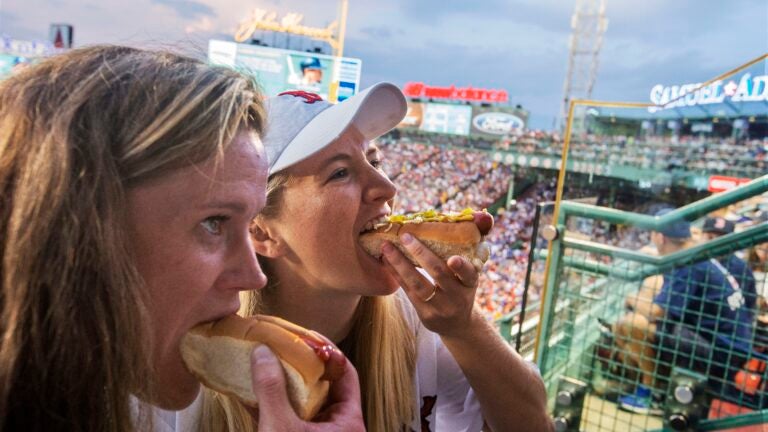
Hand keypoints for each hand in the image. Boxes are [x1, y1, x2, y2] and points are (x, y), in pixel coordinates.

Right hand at [250, 345, 364, 431]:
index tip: (305, 336)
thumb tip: (262, 352)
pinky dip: (272, 406)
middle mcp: (336, 427)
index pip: (346, 373)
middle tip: (281, 346)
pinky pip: (286, 418)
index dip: (327, 352)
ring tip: (264, 363)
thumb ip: (273, 391)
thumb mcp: (281, 428)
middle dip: (300, 365)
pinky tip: (251, 392)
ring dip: (283, 384)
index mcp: (347, 421)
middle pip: (322, 384)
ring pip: (302, 402)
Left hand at [381, 233, 479, 336]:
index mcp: (470, 284)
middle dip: (420, 253)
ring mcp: (440, 308)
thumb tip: (479, 215)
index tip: (453, 260)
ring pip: (418, 284)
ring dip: (399, 263)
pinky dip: (396, 274)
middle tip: (405, 236)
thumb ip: (469, 249)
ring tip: (386, 247)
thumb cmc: (462, 288)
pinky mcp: (425, 315)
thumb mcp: (470, 275)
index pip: (470, 275)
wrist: (458, 324)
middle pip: (438, 274)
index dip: (462, 267)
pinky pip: (408, 292)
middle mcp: (457, 297)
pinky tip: (386, 260)